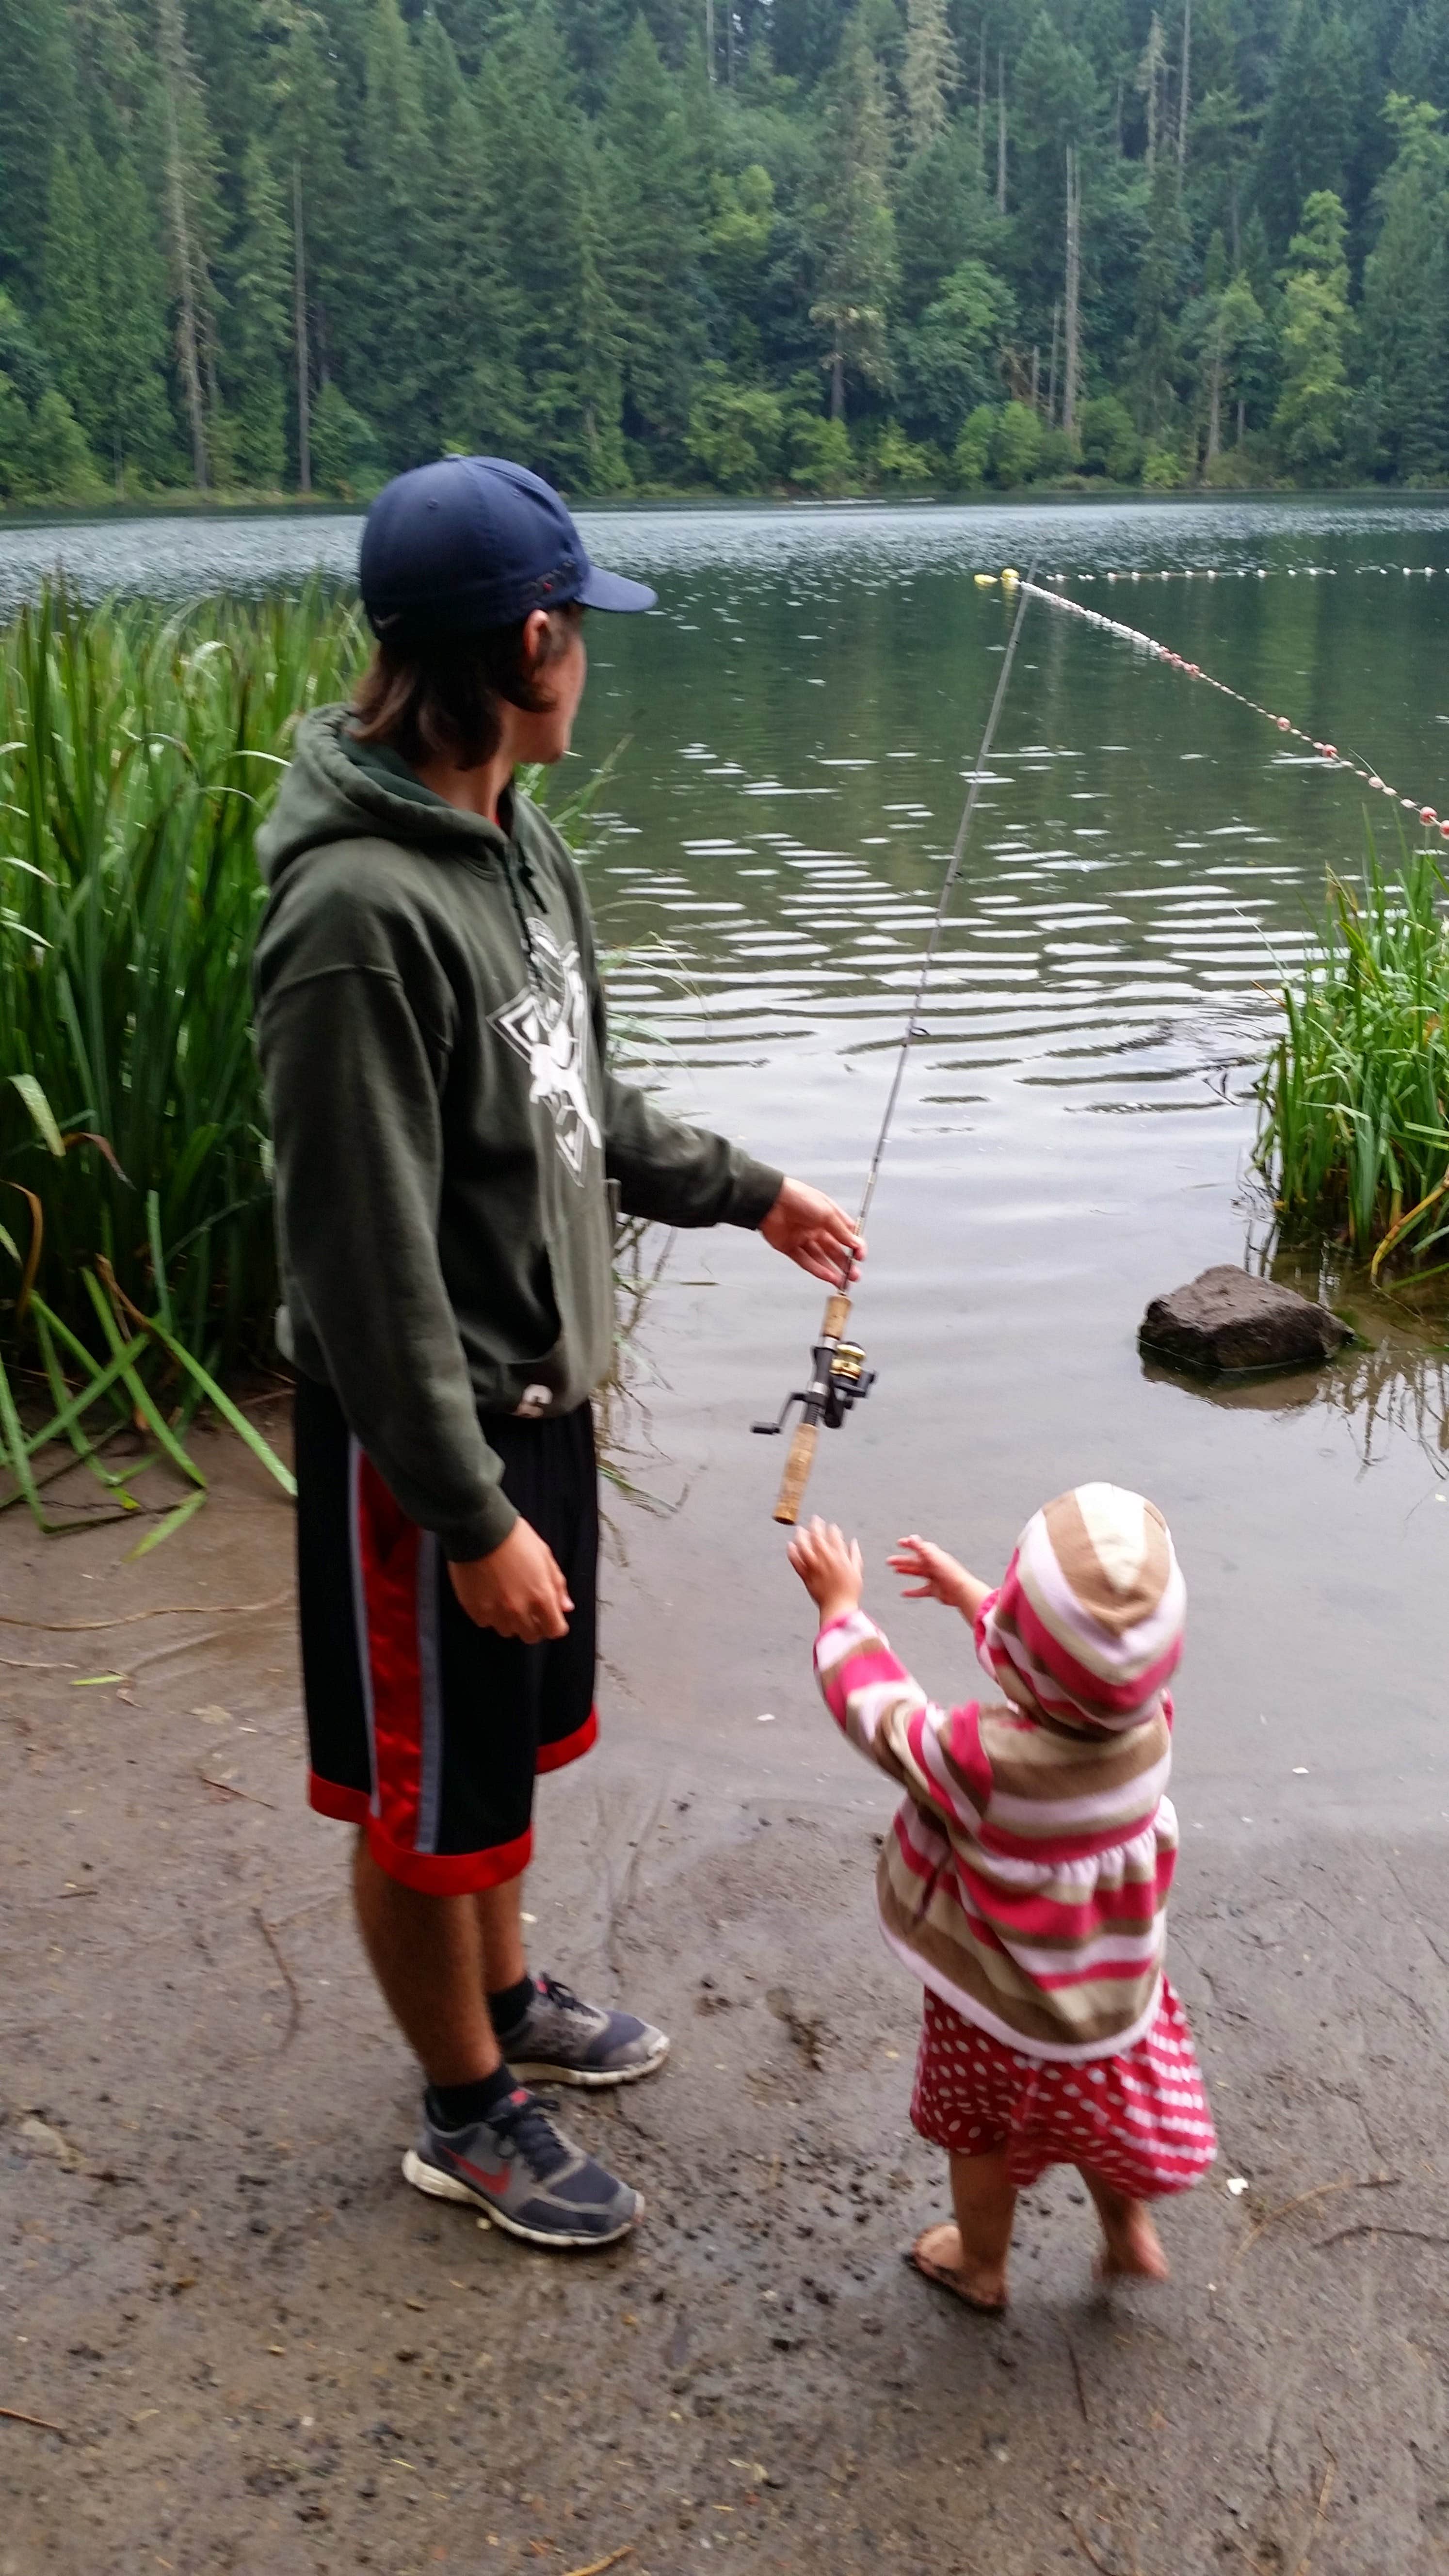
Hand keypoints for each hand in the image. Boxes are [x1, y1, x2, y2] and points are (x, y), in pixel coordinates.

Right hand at [450, 1518, 571, 1642]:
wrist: (480, 1529)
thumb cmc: (514, 1538)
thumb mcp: (545, 1556)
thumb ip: (557, 1585)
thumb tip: (565, 1606)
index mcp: (541, 1596)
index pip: (555, 1630)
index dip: (554, 1624)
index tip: (550, 1617)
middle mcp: (519, 1610)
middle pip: (531, 1636)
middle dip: (534, 1625)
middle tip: (529, 1608)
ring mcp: (495, 1612)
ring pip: (508, 1632)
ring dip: (511, 1621)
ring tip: (507, 1599)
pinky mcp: (475, 1609)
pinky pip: (486, 1623)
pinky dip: (489, 1615)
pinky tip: (490, 1597)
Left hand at [760, 1178, 863, 1287]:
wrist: (771, 1200)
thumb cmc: (799, 1198)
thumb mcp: (827, 1213)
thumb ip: (842, 1232)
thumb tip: (857, 1244)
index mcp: (827, 1216)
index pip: (846, 1234)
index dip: (855, 1245)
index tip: (860, 1255)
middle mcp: (816, 1228)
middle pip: (834, 1249)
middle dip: (846, 1263)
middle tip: (854, 1275)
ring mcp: (803, 1238)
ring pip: (821, 1258)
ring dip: (833, 1270)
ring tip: (843, 1282)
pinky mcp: (789, 1247)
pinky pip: (805, 1261)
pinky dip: (817, 1270)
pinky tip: (828, 1276)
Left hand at [786, 1516, 864, 1625]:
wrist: (838, 1607)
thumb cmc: (850, 1591)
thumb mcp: (857, 1571)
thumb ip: (854, 1554)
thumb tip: (853, 1541)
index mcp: (839, 1558)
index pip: (834, 1537)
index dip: (832, 1529)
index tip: (831, 1526)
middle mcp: (825, 1560)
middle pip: (818, 1538)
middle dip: (816, 1526)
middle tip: (814, 1519)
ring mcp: (814, 1567)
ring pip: (804, 1547)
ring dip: (801, 1536)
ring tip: (799, 1529)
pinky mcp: (806, 1576)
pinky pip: (796, 1562)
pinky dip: (792, 1552)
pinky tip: (790, 1545)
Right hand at [888, 1534, 987, 1620]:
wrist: (961, 1591)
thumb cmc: (949, 1573)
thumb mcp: (933, 1558)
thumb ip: (922, 1548)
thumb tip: (912, 1537)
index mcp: (934, 1556)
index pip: (920, 1547)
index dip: (910, 1544)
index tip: (899, 1543)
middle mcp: (934, 1566)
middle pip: (915, 1561)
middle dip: (902, 1560)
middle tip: (889, 1561)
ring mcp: (934, 1578)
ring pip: (917, 1573)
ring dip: (906, 1571)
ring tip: (895, 1570)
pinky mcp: (934, 1590)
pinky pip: (921, 1590)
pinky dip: (912, 1592)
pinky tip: (904, 1593)